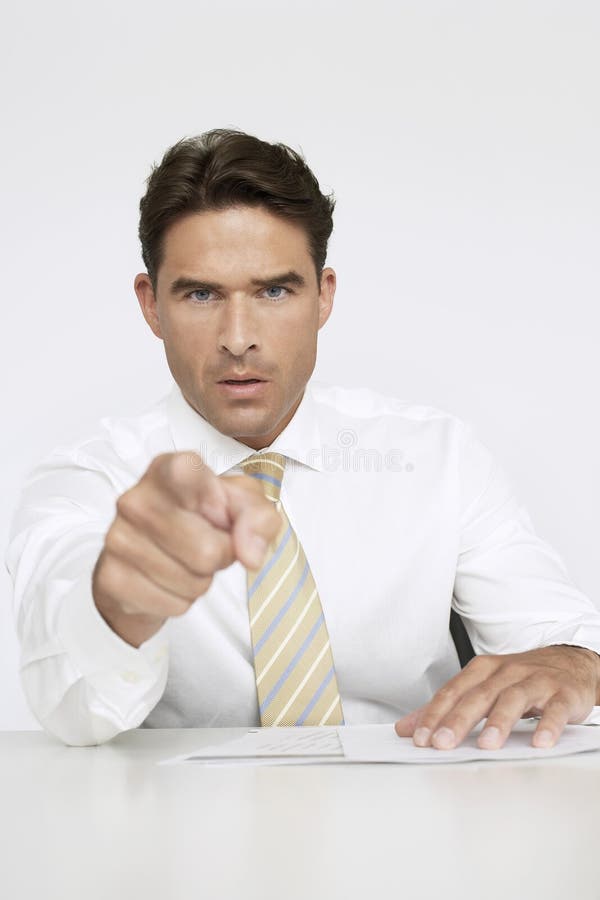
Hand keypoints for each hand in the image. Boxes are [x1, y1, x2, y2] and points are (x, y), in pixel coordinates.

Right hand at [92, 451, 280, 646]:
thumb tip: (250, 555)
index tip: (219, 510)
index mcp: (167, 469)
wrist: (150, 555)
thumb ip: (258, 517)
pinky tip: (168, 580)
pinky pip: (174, 605)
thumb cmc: (201, 519)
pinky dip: (182, 601)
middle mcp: (136, 499)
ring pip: (193, 581)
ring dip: (202, 580)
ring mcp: (118, 538)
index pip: (186, 471)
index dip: (215, 502)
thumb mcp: (242, 504)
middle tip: (210, 544)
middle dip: (221, 557)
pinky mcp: (112, 578)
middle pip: (206, 549)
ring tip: (186, 561)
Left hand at [394, 645, 599, 749]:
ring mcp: (535, 681)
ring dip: (499, 721)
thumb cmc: (519, 679)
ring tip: (487, 744)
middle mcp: (506, 672)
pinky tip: (539, 742)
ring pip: (514, 699)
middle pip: (479, 695)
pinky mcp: (562, 694)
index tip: (420, 738)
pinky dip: (547, 725)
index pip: (453, 692)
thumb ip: (446, 708)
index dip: (435, 714)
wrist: (569, 663)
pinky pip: (555, 709)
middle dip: (459, 719)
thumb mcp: (481, 687)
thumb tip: (408, 728)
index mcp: (482, 670)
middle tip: (443, 743)